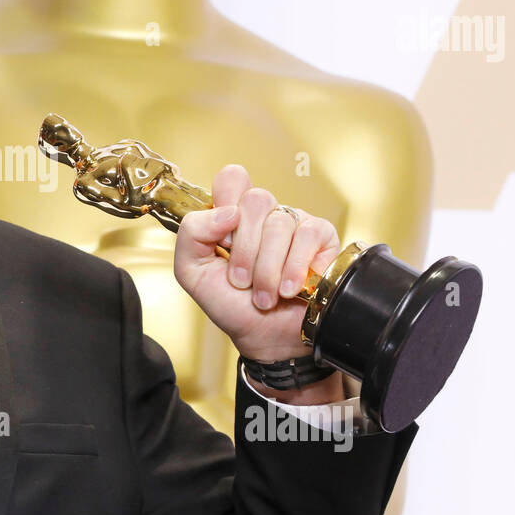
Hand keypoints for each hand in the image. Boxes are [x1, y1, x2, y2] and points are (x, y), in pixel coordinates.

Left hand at [173, 164, 340, 364]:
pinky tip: (288, 289)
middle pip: (255, 200)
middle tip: (241, 280)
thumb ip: (191, 234)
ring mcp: (294, 222)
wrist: (264, 337)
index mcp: (233, 215)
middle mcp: (265, 214)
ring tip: (264, 295)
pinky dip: (294, 268)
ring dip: (267, 270)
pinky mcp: (322, 237)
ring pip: (280, 223)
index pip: (233, 178)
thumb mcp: (193, 272)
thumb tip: (227, 212)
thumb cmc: (231, 304)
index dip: (226, 201)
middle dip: (244, 250)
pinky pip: (308, 235)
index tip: (223, 238)